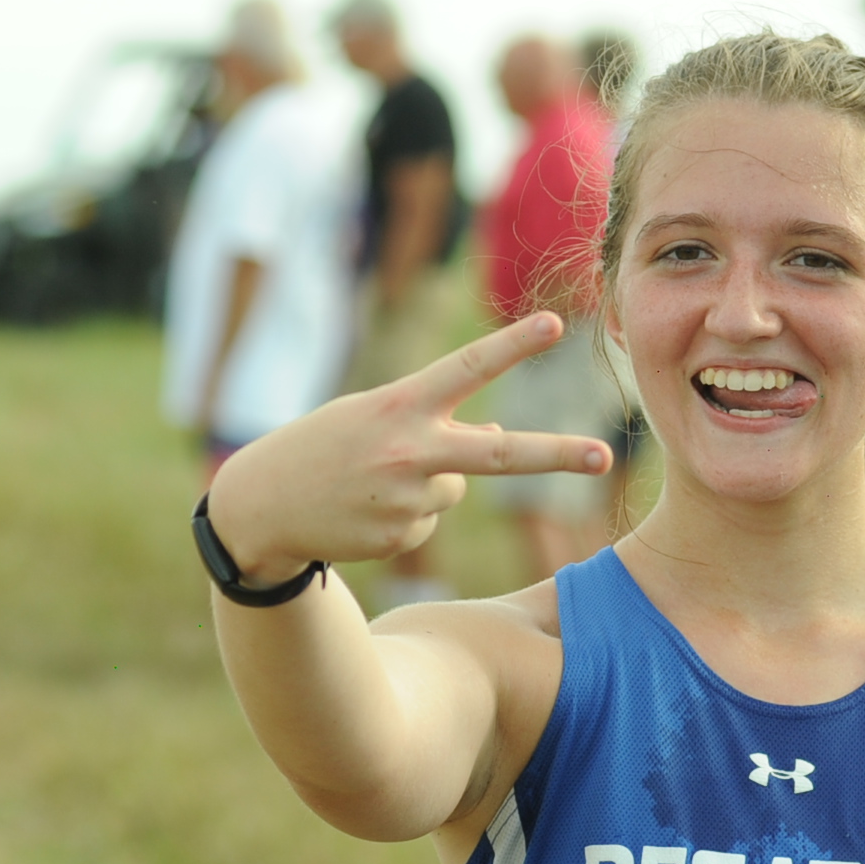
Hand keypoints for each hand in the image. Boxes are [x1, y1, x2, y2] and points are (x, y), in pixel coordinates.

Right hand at [204, 312, 612, 581]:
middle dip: (556, 455)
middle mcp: (409, 452)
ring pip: (454, 490)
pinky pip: (428, 524)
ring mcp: (406, 499)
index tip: (554, 324)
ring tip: (372, 484)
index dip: (512, 344)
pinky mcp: (400, 539)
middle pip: (501, 454)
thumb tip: (498, 434)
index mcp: (400, 406)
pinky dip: (404, 517)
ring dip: (426, 486)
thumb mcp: (373, 417)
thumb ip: (434, 419)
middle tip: (605, 456)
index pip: (466, 367)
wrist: (259, 507)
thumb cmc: (322, 448)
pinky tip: (364, 512)